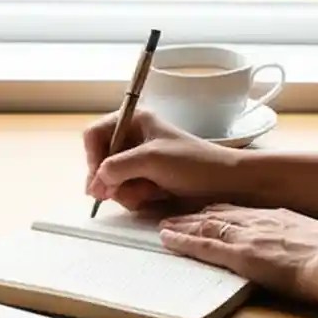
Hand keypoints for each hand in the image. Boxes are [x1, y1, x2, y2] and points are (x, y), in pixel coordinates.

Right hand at [84, 108, 243, 210]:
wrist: (225, 183)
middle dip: (110, 179)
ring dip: (125, 190)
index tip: (98, 181)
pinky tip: (154, 196)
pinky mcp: (147, 178)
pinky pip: (126, 190)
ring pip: (112, 180)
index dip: (92, 158)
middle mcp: (133, 137)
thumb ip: (117, 167)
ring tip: (148, 192)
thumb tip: (95, 183)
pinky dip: (136, 197)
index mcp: (134, 120)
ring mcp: (140, 160)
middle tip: (117, 194)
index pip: (94, 135)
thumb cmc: (192, 163)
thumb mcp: (151, 160)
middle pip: (100, 160)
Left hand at [159, 203, 317, 307]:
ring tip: (163, 224)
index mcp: (280, 216)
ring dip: (182, 224)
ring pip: (206, 225)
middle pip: (220, 213)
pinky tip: (167, 238)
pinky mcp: (240, 254)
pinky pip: (204, 245)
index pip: (243, 211)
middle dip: (196, 213)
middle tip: (175, 212)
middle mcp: (259, 220)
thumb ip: (311, 241)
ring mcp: (247, 235)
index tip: (207, 209)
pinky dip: (182, 240)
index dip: (222, 211)